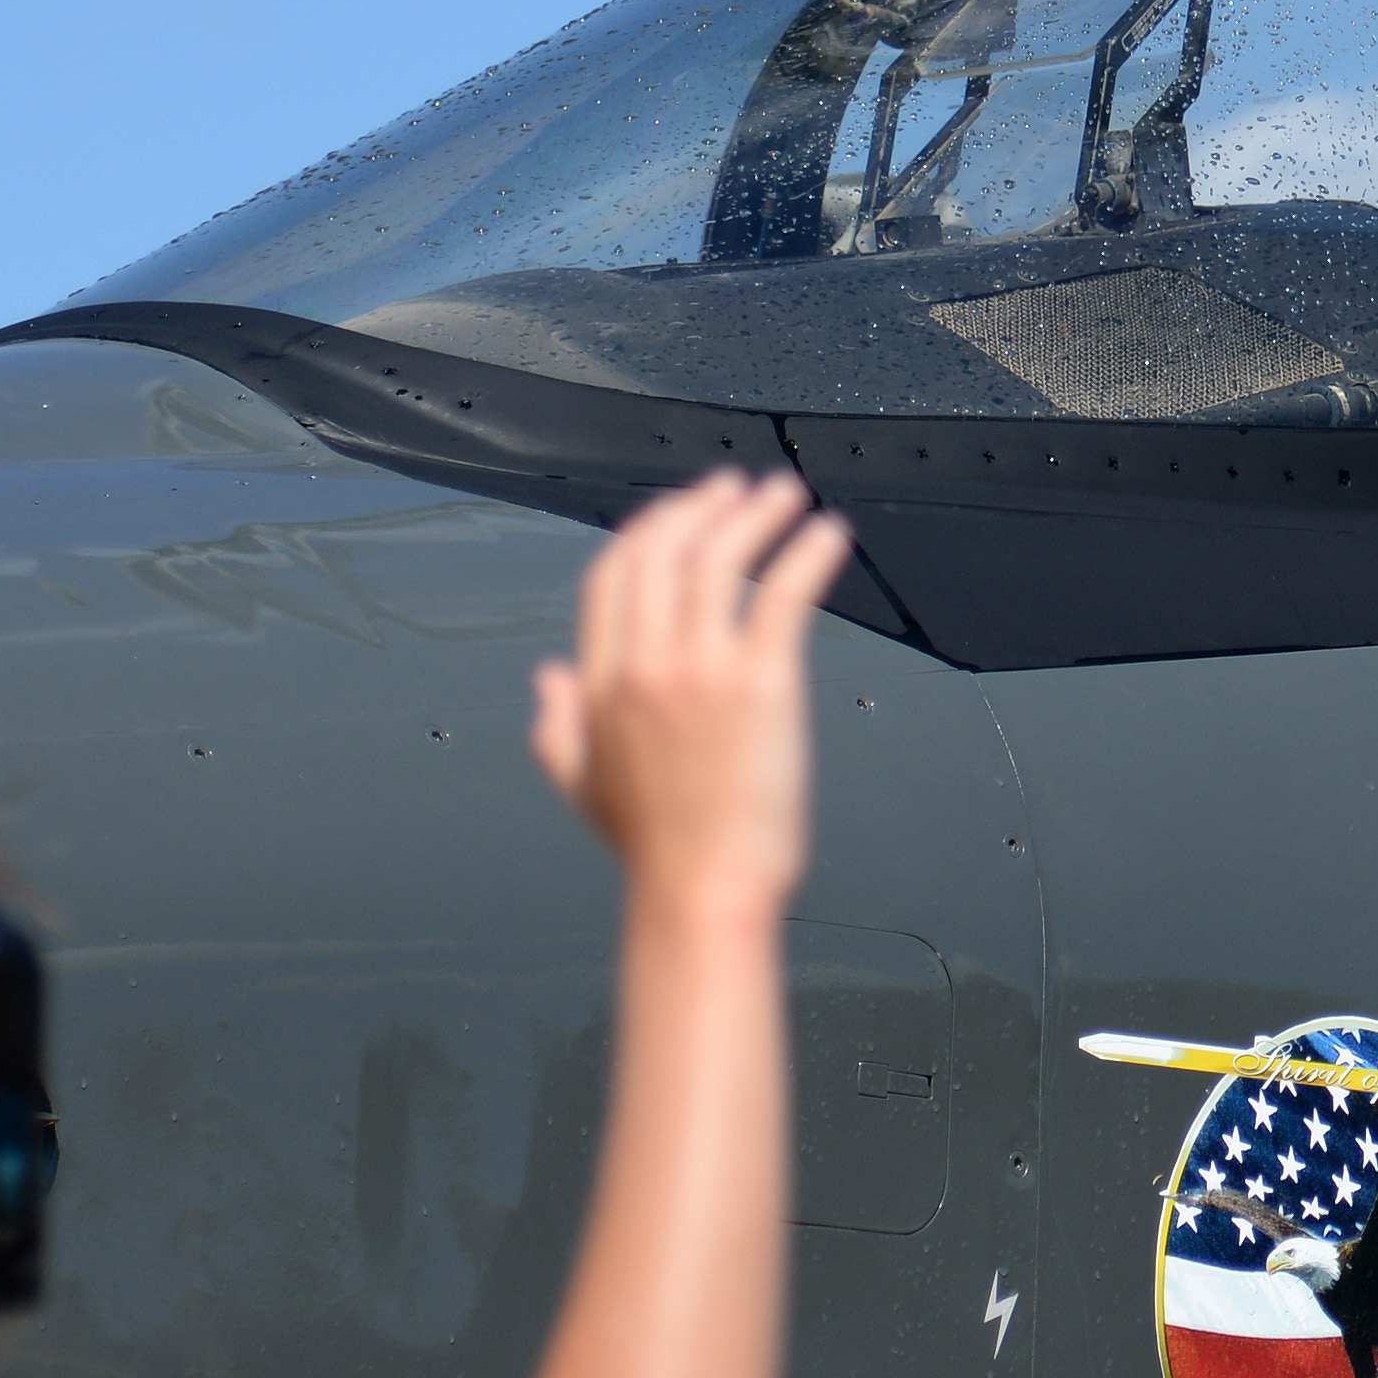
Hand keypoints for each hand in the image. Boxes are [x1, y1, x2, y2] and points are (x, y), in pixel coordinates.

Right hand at [527, 472, 850, 908]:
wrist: (702, 891)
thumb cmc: (656, 848)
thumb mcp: (581, 785)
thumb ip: (556, 725)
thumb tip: (546, 676)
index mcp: (599, 681)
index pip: (613, 575)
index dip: (648, 529)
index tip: (681, 510)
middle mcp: (644, 663)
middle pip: (666, 550)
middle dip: (703, 505)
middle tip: (738, 486)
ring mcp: (700, 669)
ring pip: (722, 559)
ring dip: (757, 514)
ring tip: (786, 495)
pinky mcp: (761, 683)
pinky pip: (784, 593)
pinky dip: (808, 553)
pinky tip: (830, 534)